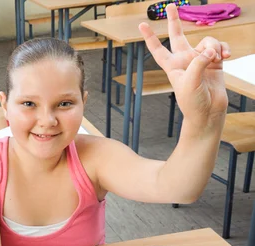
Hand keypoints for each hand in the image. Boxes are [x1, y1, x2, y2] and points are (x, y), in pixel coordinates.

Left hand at [139, 4, 228, 126]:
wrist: (208, 112)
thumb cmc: (193, 101)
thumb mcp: (190, 82)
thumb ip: (198, 62)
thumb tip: (211, 50)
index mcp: (173, 66)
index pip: (158, 49)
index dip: (150, 37)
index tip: (142, 25)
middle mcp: (185, 60)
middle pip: (178, 36)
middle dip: (174, 20)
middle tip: (171, 5)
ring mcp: (200, 59)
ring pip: (207, 41)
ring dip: (214, 46)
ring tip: (216, 58)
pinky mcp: (215, 62)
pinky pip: (220, 47)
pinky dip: (224, 48)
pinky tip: (226, 56)